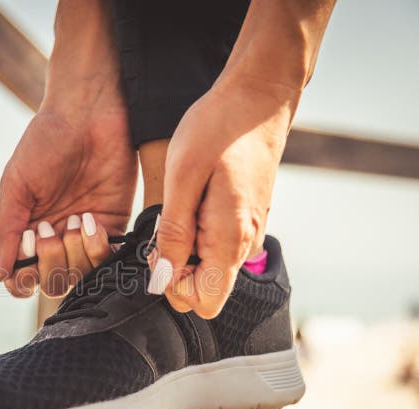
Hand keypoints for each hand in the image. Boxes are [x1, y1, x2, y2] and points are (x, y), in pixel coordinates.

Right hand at [0, 104, 136, 297]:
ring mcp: (85, 235)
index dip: (23, 279)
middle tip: (48, 228)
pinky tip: (91, 219)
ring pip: (81, 274)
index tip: (26, 248)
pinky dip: (98, 247)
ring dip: (75, 253)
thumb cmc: (45, 144)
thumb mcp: (15, 186)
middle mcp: (56, 239)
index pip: (23, 279)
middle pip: (53, 282)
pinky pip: (108, 258)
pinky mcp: (113, 225)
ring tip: (75, 218)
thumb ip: (6, 232)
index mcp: (26, 232)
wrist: (87, 114)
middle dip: (50, 262)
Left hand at [149, 77, 298, 317]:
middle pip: (206, 289)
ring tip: (180, 206)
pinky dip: (197, 234)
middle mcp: (245, 244)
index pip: (204, 301)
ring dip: (185, 249)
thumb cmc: (218, 129)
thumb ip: (173, 234)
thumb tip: (162, 281)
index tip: (160, 248)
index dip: (174, 286)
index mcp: (231, 239)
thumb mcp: (183, 177)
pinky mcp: (245, 220)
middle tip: (165, 225)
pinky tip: (192, 201)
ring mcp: (248, 233)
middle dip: (176, 269)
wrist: (257, 97)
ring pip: (209, 268)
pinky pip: (216, 246)